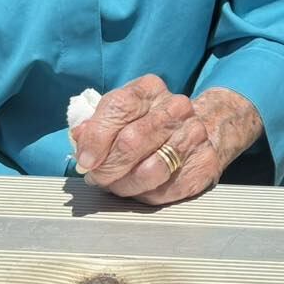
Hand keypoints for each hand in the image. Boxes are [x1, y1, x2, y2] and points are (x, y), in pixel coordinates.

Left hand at [71, 75, 263, 205]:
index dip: (96, 137)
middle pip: (132, 141)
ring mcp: (193, 135)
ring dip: (124, 184)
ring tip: (116, 185)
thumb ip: (96, 125)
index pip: (119, 107)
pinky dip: (145, 194)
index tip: (85, 160)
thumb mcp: (121, 115)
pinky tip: (140, 188)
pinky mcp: (203, 163)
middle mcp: (175, 108)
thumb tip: (79, 137)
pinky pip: (165, 189)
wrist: (202, 130)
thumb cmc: (149, 124)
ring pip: (149, 170)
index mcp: (150, 89)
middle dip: (107, 167)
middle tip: (97, 177)